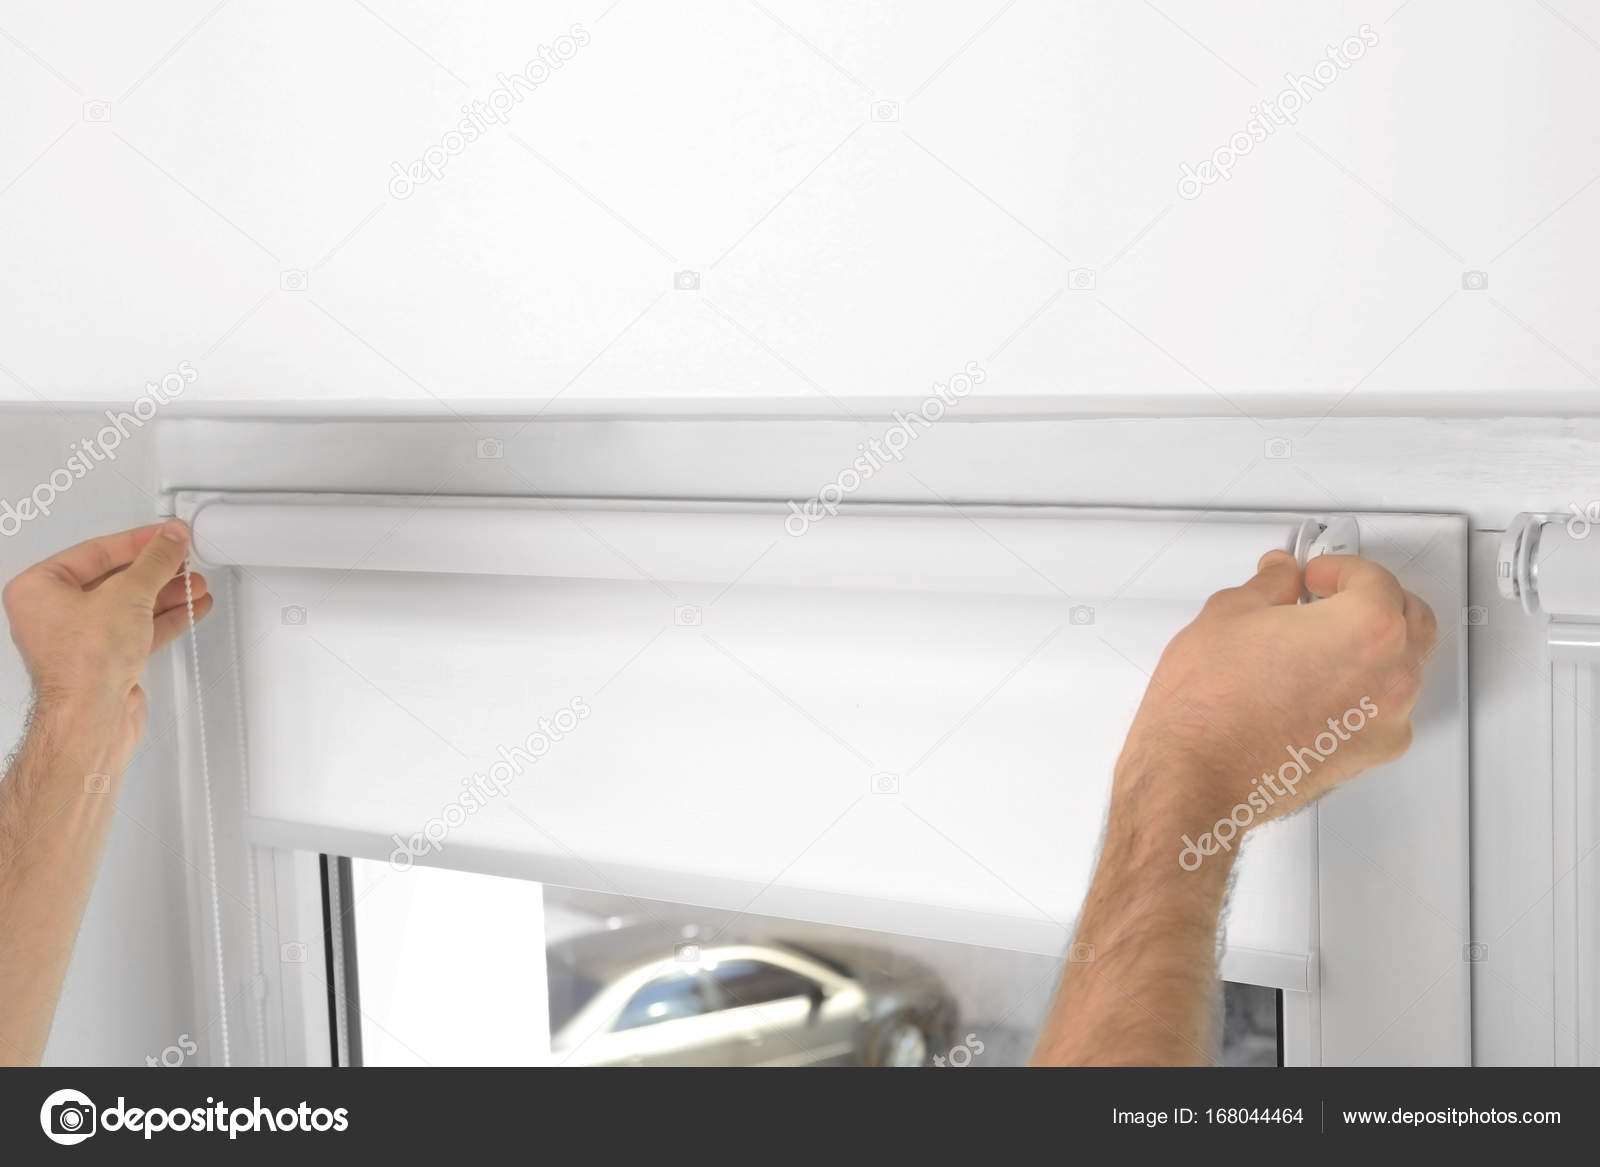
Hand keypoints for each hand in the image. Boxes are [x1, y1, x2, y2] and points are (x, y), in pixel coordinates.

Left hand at [2, 520, 212, 767]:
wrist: (93, 717)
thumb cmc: (84, 664)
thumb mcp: (128, 594)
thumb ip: (155, 561)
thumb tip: (170, 538)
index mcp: (39, 589)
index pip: (96, 552)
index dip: (138, 541)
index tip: (166, 535)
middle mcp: (54, 613)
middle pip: (114, 578)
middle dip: (156, 570)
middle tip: (183, 557)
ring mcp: (80, 639)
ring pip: (129, 605)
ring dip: (165, 594)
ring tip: (194, 582)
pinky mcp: (104, 660)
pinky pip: (137, 629)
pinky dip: (164, 618)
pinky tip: (189, 607)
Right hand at [1112, 550, 1435, 846]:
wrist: (1194, 777)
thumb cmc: (1207, 710)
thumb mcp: (1228, 616)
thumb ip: (1269, 586)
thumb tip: (1280, 578)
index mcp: (1367, 629)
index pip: (1375, 578)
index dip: (1339, 567)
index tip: (1316, 573)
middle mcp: (1390, 677)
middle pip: (1410, 619)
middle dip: (1373, 600)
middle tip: (1330, 596)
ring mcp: (1385, 722)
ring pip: (1402, 666)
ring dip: (1373, 646)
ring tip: (1320, 642)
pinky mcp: (1369, 755)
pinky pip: (1384, 710)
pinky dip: (1363, 690)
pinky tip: (1319, 684)